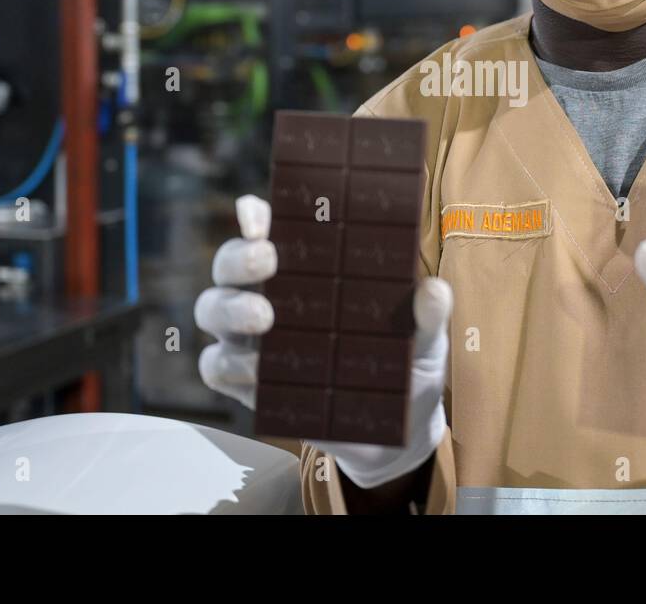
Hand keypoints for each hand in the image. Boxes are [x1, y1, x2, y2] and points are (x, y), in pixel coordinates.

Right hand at [196, 195, 452, 489]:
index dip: (255, 214)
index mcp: (308, 267)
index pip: (269, 227)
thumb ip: (428, 314)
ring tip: (264, 318)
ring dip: (229, 308)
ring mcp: (253, 339)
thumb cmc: (409, 363)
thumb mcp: (426, 336)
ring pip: (212, 308)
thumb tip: (433, 290)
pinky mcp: (247, 384)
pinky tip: (255, 372)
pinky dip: (227, 365)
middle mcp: (271, 293)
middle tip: (268, 260)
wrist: (400, 429)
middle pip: (230, 262)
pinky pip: (214, 368)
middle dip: (239, 256)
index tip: (261, 216)